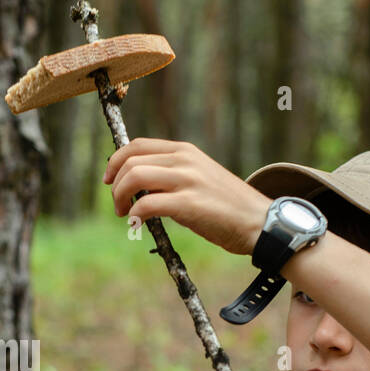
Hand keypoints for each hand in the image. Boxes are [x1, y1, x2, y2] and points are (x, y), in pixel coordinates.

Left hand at [102, 138, 270, 256]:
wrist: (260, 222)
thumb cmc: (227, 206)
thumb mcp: (199, 178)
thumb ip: (173, 175)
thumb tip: (138, 186)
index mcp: (186, 151)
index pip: (137, 145)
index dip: (115, 161)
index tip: (109, 180)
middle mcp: (185, 160)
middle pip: (130, 161)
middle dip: (115, 184)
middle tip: (117, 206)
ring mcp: (188, 180)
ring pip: (134, 177)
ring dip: (120, 198)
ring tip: (124, 215)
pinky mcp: (190, 204)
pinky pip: (147, 205)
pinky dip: (134, 215)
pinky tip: (136, 225)